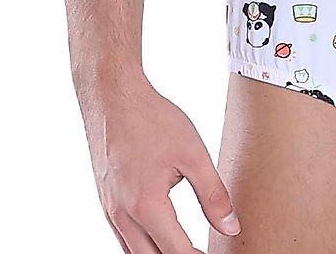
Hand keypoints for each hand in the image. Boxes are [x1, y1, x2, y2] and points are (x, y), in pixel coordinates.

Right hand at [79, 71, 240, 253]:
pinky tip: (159, 235)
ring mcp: (110, 210)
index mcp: (147, 207)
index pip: (176, 252)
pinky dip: (142, 244)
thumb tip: (230, 227)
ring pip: (133, 252)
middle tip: (201, 252)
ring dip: (158, 253)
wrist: (113, 98)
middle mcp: (123, 216)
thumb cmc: (152, 120)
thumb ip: (213, 195)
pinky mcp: (105, 201)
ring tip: (184, 246)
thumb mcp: (193, 153)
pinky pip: (123, 237)